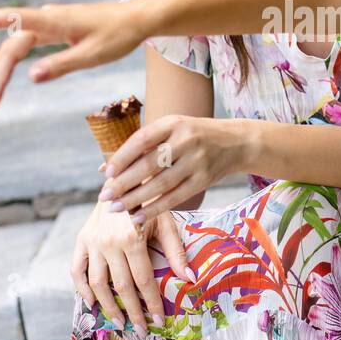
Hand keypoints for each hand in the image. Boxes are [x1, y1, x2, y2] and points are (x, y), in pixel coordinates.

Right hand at [0, 1, 146, 108]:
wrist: (138, 19)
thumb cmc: (119, 35)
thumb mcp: (93, 56)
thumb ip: (61, 65)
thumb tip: (30, 77)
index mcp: (55, 20)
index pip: (13, 18)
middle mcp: (48, 18)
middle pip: (12, 45)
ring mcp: (51, 22)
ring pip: (18, 45)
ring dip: (4, 69)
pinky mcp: (56, 28)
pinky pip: (28, 42)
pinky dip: (15, 59)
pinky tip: (5, 72)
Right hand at [70, 203, 194, 335]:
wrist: (124, 180)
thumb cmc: (150, 202)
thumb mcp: (167, 223)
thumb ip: (176, 252)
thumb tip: (190, 279)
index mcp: (132, 238)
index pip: (143, 281)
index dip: (151, 303)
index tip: (158, 320)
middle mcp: (109, 243)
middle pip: (121, 287)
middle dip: (132, 312)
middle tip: (140, 330)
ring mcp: (92, 242)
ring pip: (97, 284)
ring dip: (108, 306)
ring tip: (119, 321)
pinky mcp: (81, 240)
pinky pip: (77, 270)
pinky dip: (82, 289)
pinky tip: (92, 303)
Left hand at [98, 114, 245, 226]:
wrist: (236, 143)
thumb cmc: (193, 136)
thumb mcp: (171, 130)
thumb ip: (141, 147)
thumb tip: (105, 169)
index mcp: (173, 123)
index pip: (141, 140)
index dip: (122, 158)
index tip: (107, 174)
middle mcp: (186, 140)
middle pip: (149, 165)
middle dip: (123, 183)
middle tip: (104, 197)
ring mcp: (197, 161)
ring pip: (160, 184)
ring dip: (135, 199)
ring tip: (116, 208)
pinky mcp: (204, 180)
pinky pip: (175, 198)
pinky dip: (154, 209)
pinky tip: (138, 217)